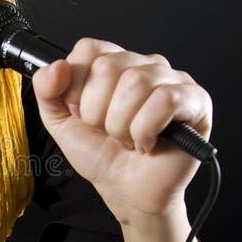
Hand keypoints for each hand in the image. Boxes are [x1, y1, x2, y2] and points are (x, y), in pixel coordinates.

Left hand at [31, 38, 212, 221]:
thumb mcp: (60, 123)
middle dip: (98, 113)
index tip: (83, 113)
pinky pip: (164, 100)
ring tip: (128, 138)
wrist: (126, 192)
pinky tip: (147, 142)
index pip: (89, 49)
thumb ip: (46, 91)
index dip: (78, 88)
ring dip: (122, 125)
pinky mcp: (194, 100)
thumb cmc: (102, 155)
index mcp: (113, 64)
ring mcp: (171, 80)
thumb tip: (55, 66)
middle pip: (108, 67)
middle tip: (108, 131)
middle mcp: (143, 65)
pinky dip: (146, 130)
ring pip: (135, 83)